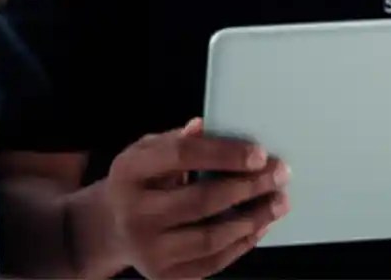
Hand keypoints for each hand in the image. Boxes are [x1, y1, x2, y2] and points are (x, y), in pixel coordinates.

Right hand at [101, 118, 289, 278]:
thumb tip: (205, 125)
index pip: (182, 155)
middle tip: (280, 175)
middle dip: (249, 187)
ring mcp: (148, 250)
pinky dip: (241, 244)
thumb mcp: (148, 151)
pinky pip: (212, 262)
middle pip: (201, 200)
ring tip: (278, 202)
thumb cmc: (140, 182)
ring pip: (211, 237)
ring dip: (253, 218)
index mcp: (130, 172)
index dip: (224, 153)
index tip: (259, 153)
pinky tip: (259, 226)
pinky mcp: (164, 275)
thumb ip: (177, 139)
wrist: (110, 227)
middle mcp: (134, 214)